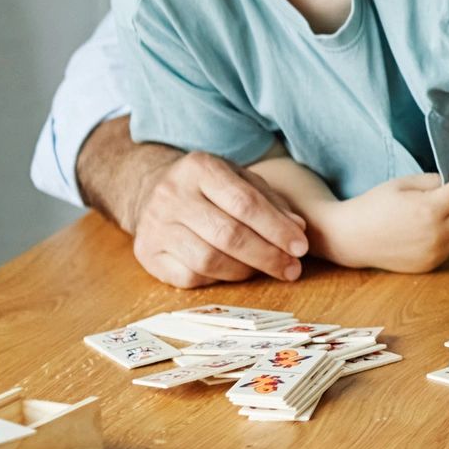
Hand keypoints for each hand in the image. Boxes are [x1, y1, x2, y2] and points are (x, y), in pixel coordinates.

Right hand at [130, 149, 310, 288]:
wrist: (151, 190)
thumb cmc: (210, 187)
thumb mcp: (241, 180)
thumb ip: (271, 202)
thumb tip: (298, 229)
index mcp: (200, 168)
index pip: (245, 202)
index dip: (277, 228)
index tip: (301, 247)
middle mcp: (172, 195)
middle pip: (228, 234)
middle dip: (267, 255)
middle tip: (292, 268)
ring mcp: (155, 226)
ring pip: (208, 260)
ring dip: (246, 270)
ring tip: (267, 269)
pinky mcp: (147, 254)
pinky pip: (189, 277)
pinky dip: (218, 279)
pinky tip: (233, 271)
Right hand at [312, 173, 448, 273]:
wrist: (351, 237)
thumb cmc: (375, 205)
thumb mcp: (403, 183)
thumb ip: (433, 181)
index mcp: (429, 210)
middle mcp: (435, 234)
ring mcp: (433, 253)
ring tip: (436, 213)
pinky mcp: (429, 265)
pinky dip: (448, 236)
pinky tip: (428, 229)